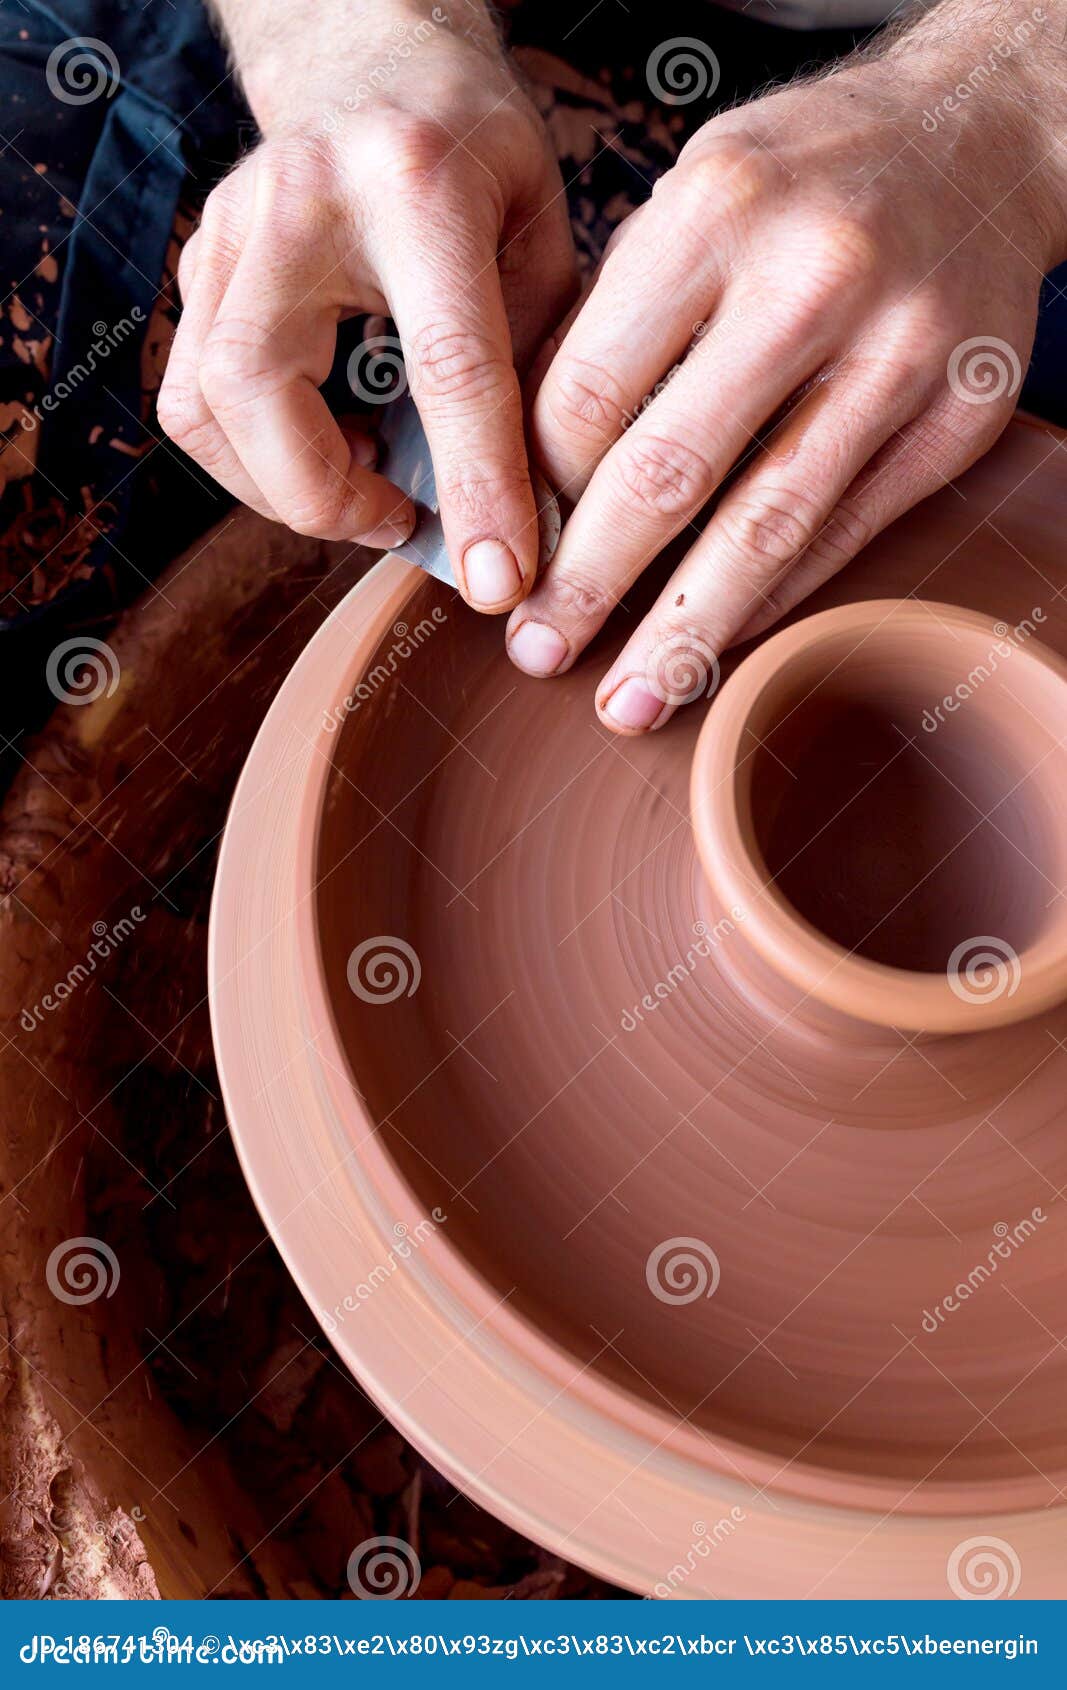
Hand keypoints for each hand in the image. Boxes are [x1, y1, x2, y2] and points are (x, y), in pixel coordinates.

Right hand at [158, 0, 575, 611]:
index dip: (475, 487)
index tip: (497, 579)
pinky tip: (330, 447)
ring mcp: (229, 231)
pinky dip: (254, 458)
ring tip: (370, 485)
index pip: (445, 366)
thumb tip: (535, 506)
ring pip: (204, 407)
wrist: (372, 56)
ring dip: (283, 485)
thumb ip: (540, 359)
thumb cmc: (474, 147)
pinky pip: (193, 402)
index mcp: (415, 183)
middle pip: (259, 389)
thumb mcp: (541, 231)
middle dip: (325, 497)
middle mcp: (300, 202)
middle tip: (401, 522)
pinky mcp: (199, 265)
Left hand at [508, 0, 1066, 728]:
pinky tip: (717, 647)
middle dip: (587, 584)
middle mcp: (812, 278)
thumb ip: (618, 316)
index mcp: (715, 210)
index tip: (507, 557)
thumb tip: (527, 472)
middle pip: (667, 473)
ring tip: (626, 701)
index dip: (536, 494)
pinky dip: (771, 601)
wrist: (982, 135)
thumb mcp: (694, 195)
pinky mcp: (961, 414)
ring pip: (765, 528)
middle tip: (536, 650)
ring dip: (683, 633)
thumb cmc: (805, 175)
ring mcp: (900, 351)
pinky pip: (845, 533)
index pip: (589, 392)